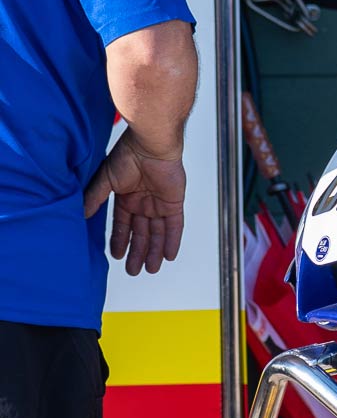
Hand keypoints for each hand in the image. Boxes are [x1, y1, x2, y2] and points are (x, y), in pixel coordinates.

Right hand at [83, 129, 186, 275]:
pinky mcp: (175, 203)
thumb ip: (94, 198)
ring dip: (153, 251)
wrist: (151, 146)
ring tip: (150, 270)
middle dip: (137, 252)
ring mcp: (159, 204)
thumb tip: (80, 216)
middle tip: (134, 271)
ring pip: (157, 233)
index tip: (117, 257)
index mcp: (126, 198)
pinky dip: (172, 241)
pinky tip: (168, 256)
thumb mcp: (105, 180)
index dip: (121, 241)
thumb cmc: (127, 157)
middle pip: (141, 233)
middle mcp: (143, 203)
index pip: (123, 225)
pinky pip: (175, 226)